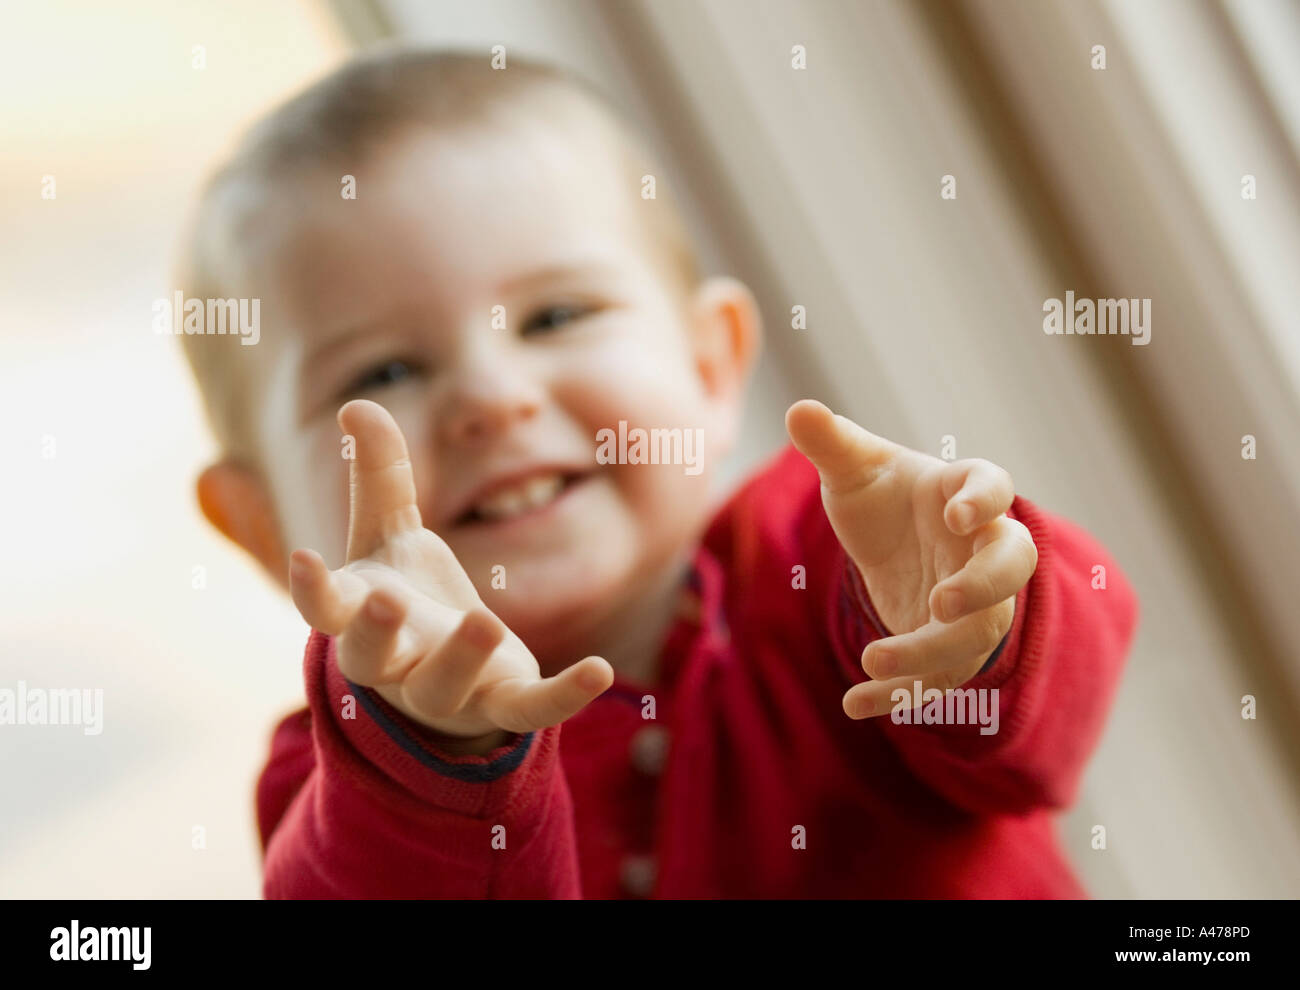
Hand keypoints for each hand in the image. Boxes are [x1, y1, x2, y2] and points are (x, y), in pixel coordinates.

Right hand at [288, 400, 613, 750]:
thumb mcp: (392, 536)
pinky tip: (602, 670)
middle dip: (376, 634)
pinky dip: (566, 694)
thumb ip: (379, 477)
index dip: (313, 588)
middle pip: (373, 659)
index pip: (327, 609)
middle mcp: (396, 662)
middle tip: (386, 601)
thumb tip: (358, 403)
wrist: (449, 677)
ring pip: (444, 686)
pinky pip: (530, 709)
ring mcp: (448, 691)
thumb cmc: (408, 597)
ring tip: (485, 620)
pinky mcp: (500, 704)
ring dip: (461, 657)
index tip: (302, 558)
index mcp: (362, 616)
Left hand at [785, 399, 1036, 719]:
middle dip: (985, 586)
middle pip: (1012, 567)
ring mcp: (976, 601)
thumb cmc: (883, 496)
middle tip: (943, 604)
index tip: (956, 513)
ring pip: (977, 633)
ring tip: (873, 659)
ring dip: (931, 652)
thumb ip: (831, 442)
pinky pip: (939, 675)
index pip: (994, 488)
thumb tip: (797, 408)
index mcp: (966, 491)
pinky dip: (901, 692)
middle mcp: (983, 548)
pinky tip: (854, 704)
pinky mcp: (952, 644)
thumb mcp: (852, 469)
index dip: (983, 501)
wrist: (892, 543)